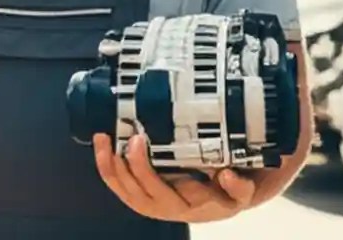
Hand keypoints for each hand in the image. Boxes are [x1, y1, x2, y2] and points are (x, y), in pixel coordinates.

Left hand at [93, 134, 255, 222]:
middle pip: (134, 190)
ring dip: (107, 165)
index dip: (143, 168)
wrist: (224, 200)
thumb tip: (226, 175)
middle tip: (119, 134)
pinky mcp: (141, 195)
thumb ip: (239, 186)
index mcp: (184, 206)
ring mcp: (149, 203)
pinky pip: (119, 185)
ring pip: (122, 189)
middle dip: (122, 163)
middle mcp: (162, 208)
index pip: (158, 191)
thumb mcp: (240, 192)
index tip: (139, 140)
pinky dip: (108, 168)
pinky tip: (103, 148)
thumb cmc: (227, 194)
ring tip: (102, 138)